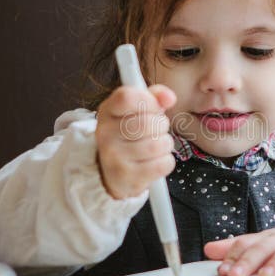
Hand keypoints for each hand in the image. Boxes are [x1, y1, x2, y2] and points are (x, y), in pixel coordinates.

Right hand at [95, 84, 176, 199]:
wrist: (110, 172)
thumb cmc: (128, 136)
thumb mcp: (135, 110)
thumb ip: (153, 97)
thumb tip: (169, 97)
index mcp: (107, 111)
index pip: (127, 97)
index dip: (149, 101)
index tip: (154, 107)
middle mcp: (105, 134)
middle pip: (147, 122)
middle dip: (160, 125)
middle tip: (155, 130)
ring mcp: (114, 158)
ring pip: (158, 144)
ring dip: (165, 144)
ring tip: (155, 146)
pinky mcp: (128, 178)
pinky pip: (164, 164)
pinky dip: (165, 161)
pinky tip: (154, 160)